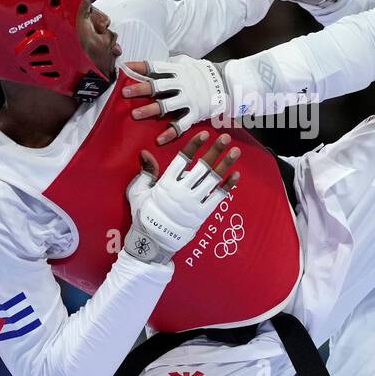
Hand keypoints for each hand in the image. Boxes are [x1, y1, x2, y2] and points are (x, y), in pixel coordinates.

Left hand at [122, 57, 229, 145]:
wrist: (226, 84)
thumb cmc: (202, 74)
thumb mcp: (187, 64)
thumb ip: (170, 67)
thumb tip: (148, 67)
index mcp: (178, 71)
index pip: (155, 67)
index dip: (139, 67)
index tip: (125, 68)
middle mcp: (181, 85)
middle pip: (157, 86)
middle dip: (140, 89)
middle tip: (125, 92)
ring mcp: (188, 100)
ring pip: (165, 106)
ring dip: (149, 110)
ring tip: (135, 114)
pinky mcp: (195, 113)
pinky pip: (181, 125)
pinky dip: (170, 133)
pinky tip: (159, 139)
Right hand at [123, 132, 241, 263]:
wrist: (153, 241)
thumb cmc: (144, 214)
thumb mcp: (138, 191)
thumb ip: (146, 172)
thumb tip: (145, 153)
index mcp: (166, 183)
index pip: (183, 160)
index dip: (194, 146)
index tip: (205, 134)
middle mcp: (181, 191)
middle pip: (202, 167)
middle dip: (215, 150)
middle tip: (226, 137)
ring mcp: (193, 203)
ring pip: (213, 180)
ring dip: (225, 164)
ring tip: (235, 151)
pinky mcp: (202, 214)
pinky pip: (218, 198)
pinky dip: (228, 186)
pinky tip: (236, 174)